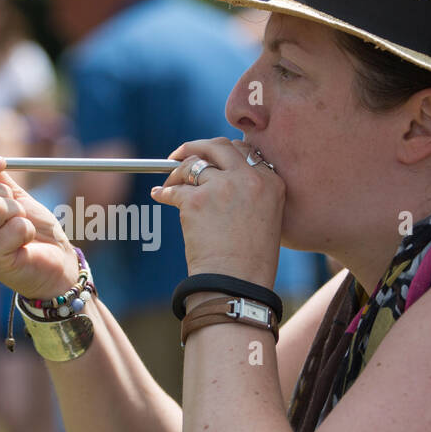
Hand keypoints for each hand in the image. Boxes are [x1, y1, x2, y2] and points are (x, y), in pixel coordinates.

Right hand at [0, 133, 78, 298]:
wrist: (53, 260)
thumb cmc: (31, 226)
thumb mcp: (11, 192)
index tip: (2, 163)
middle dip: (5, 194)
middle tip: (15, 210)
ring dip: (18, 214)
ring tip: (20, 228)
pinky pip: (13, 227)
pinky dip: (27, 230)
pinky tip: (25, 243)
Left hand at [150, 137, 282, 288]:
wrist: (236, 284)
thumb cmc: (251, 263)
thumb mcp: (266, 220)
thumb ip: (250, 194)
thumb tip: (220, 180)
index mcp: (272, 182)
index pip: (245, 152)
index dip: (223, 154)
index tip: (211, 161)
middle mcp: (249, 179)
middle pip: (219, 146)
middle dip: (197, 146)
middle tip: (180, 155)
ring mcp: (223, 187)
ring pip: (193, 164)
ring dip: (177, 172)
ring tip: (169, 183)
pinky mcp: (197, 200)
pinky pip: (175, 189)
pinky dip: (164, 192)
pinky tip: (159, 196)